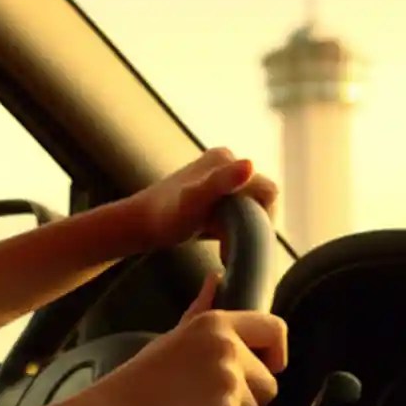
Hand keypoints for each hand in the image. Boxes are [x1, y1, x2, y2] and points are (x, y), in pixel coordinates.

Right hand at [78, 272, 287, 405]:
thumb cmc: (137, 382)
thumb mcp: (172, 338)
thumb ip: (201, 311)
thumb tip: (216, 278)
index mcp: (215, 324)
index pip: (275, 329)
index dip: (276, 353)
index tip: (264, 368)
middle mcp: (227, 348)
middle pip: (269, 384)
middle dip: (244, 402)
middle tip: (204, 404)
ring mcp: (227, 383)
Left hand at [126, 148, 277, 250]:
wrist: (139, 225)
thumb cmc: (166, 216)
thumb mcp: (195, 201)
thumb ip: (221, 182)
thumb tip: (250, 164)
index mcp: (224, 159)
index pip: (266, 190)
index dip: (261, 217)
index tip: (241, 238)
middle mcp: (224, 162)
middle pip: (258, 199)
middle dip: (250, 225)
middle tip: (226, 246)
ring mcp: (218, 177)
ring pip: (249, 207)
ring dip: (242, 229)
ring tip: (220, 246)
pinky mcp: (213, 192)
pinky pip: (237, 211)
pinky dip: (232, 228)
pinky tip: (216, 241)